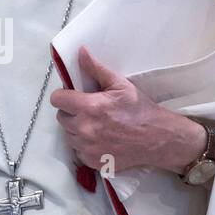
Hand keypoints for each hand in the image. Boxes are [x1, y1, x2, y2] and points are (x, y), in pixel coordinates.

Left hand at [49, 46, 206, 174]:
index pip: (57, 100)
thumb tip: (80, 52)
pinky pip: (78, 151)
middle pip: (61, 117)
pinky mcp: (92, 162)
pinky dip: (85, 145)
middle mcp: (84, 129)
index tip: (73, 96)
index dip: (64, 95)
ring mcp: (87, 148)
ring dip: (77, 129)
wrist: (157, 138)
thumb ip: (96, 69)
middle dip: (71, 112)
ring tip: (96, 124)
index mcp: (89, 107)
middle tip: (89, 110)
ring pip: (69, 135)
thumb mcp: (120, 84)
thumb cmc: (140, 109)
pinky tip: (100, 139)